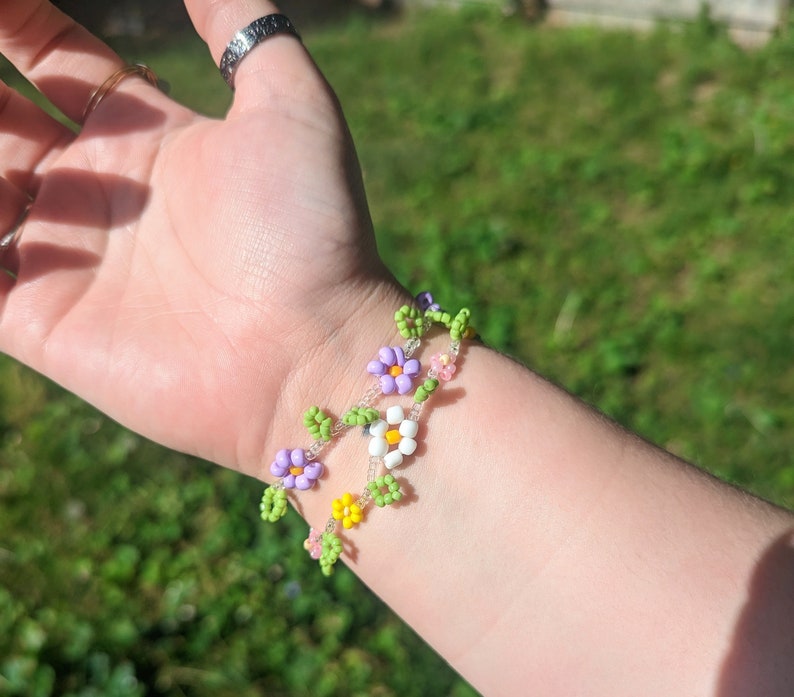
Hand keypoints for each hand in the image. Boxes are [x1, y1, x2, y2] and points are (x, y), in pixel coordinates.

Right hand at [0, 0, 402, 474]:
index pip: (56, 60)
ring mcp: (68, 256)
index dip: (17, 16)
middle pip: (0, 116)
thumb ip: (246, 30)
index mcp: (151, 139)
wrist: (310, 353)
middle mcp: (102, 193)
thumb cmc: (311, 231)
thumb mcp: (294, 106)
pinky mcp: (41, 320)